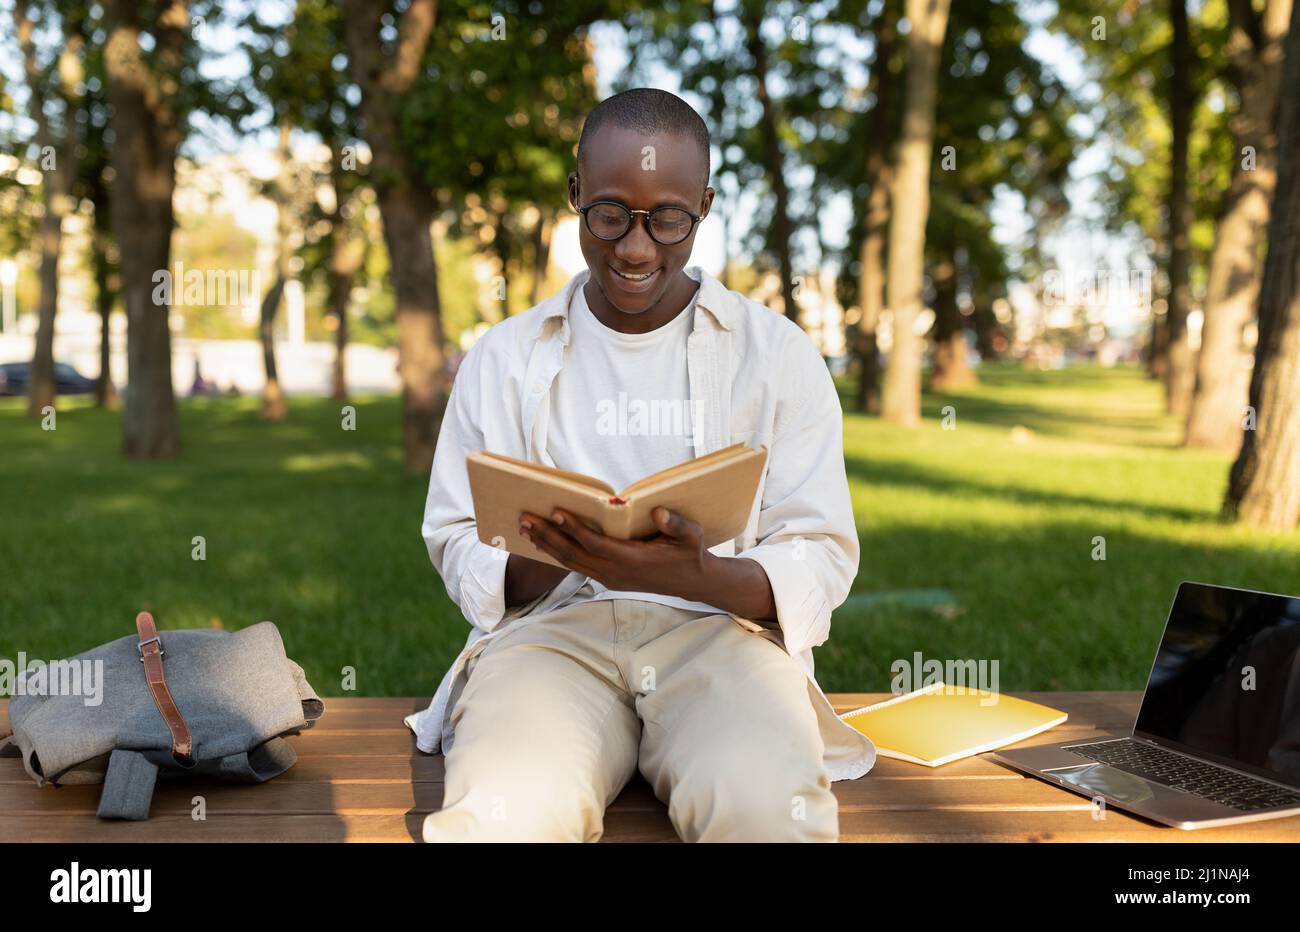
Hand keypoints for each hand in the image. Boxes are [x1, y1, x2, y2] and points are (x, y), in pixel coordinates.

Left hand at [519, 506, 708, 600]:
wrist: (693, 582)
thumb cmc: (690, 554)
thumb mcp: (691, 535)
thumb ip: (676, 524)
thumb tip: (659, 513)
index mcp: (631, 560)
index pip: (594, 543)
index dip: (573, 528)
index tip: (555, 511)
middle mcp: (614, 572)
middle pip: (573, 554)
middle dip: (547, 535)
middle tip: (525, 518)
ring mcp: (609, 578)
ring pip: (570, 562)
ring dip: (546, 544)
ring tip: (525, 527)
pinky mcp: (607, 579)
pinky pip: (576, 566)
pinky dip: (557, 554)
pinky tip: (543, 542)